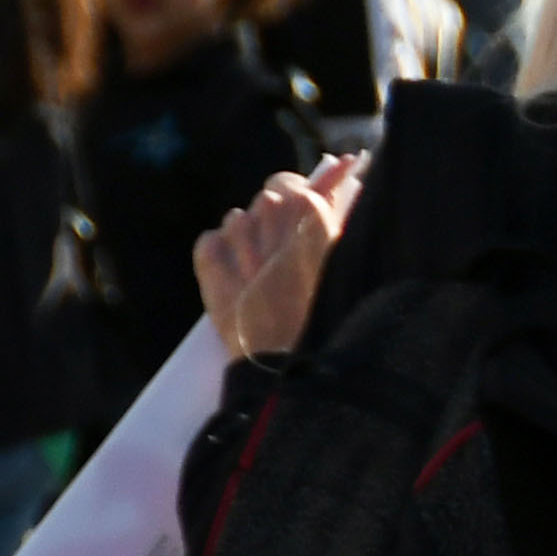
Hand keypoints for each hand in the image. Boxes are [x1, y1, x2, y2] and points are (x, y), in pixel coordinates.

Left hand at [192, 153, 366, 360]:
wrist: (296, 374)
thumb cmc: (332, 325)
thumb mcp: (347, 270)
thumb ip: (337, 223)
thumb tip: (335, 180)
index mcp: (314, 220)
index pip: (298, 184)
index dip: (305, 191)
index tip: (313, 198)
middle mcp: (275, 225)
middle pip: (268, 196)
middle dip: (277, 213)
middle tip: (287, 242)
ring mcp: (240, 247)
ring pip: (236, 219)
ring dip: (248, 236)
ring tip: (264, 270)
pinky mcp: (212, 272)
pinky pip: (208, 242)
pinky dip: (217, 253)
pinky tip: (236, 275)